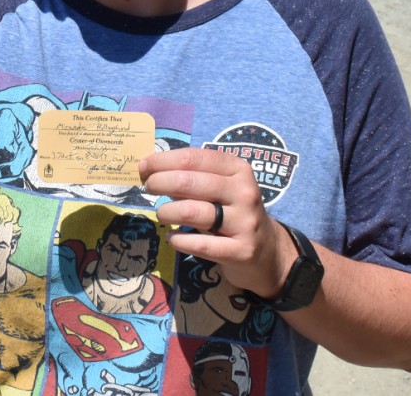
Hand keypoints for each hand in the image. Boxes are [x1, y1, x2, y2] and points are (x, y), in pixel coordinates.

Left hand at [138, 148, 291, 298]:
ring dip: (166, 212)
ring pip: (191, 211)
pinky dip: (178, 240)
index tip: (143, 167)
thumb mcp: (219, 188)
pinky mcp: (241, 250)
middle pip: (188, 182)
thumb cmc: (232, 212)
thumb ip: (191, 177)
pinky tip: (172, 238)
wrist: (266, 252)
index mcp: (237, 169)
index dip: (162, 161)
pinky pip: (199, 244)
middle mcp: (244, 192)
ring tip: (161, 215)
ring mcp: (245, 222)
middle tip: (148, 188)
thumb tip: (150, 169)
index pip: (193, 158)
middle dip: (159, 183)